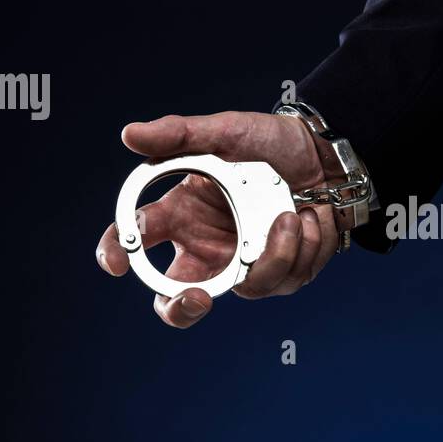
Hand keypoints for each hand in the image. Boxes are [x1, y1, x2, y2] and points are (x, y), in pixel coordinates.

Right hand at [96, 111, 342, 327]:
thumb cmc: (268, 142)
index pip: (136, 240)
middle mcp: (208, 247)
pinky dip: (303, 244)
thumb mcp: (224, 132)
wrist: (325, 154)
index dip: (117, 254)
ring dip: (276, 251)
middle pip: (175, 300)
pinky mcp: (282, 273)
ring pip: (248, 287)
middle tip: (197, 300)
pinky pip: (288, 278)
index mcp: (181, 215)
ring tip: (291, 213)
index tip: (118, 262)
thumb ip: (178, 135)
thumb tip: (129, 134)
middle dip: (180, 309)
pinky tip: (308, 218)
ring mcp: (245, 264)